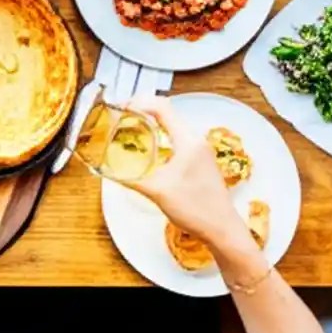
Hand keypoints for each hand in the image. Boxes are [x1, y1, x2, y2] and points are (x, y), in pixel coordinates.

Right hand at [122, 95, 236, 238]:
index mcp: (188, 141)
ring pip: (173, 127)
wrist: (222, 229)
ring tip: (132, 131)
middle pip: (167, 114)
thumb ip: (131, 178)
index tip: (122, 107)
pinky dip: (161, 138)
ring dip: (152, 125)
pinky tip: (150, 150)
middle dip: (143, 112)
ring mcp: (201, 151)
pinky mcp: (201, 162)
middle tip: (122, 118)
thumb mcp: (157, 191)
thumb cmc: (196, 209)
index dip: (139, 103)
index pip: (162, 107)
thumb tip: (109, 170)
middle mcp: (196, 141)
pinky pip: (178, 140)